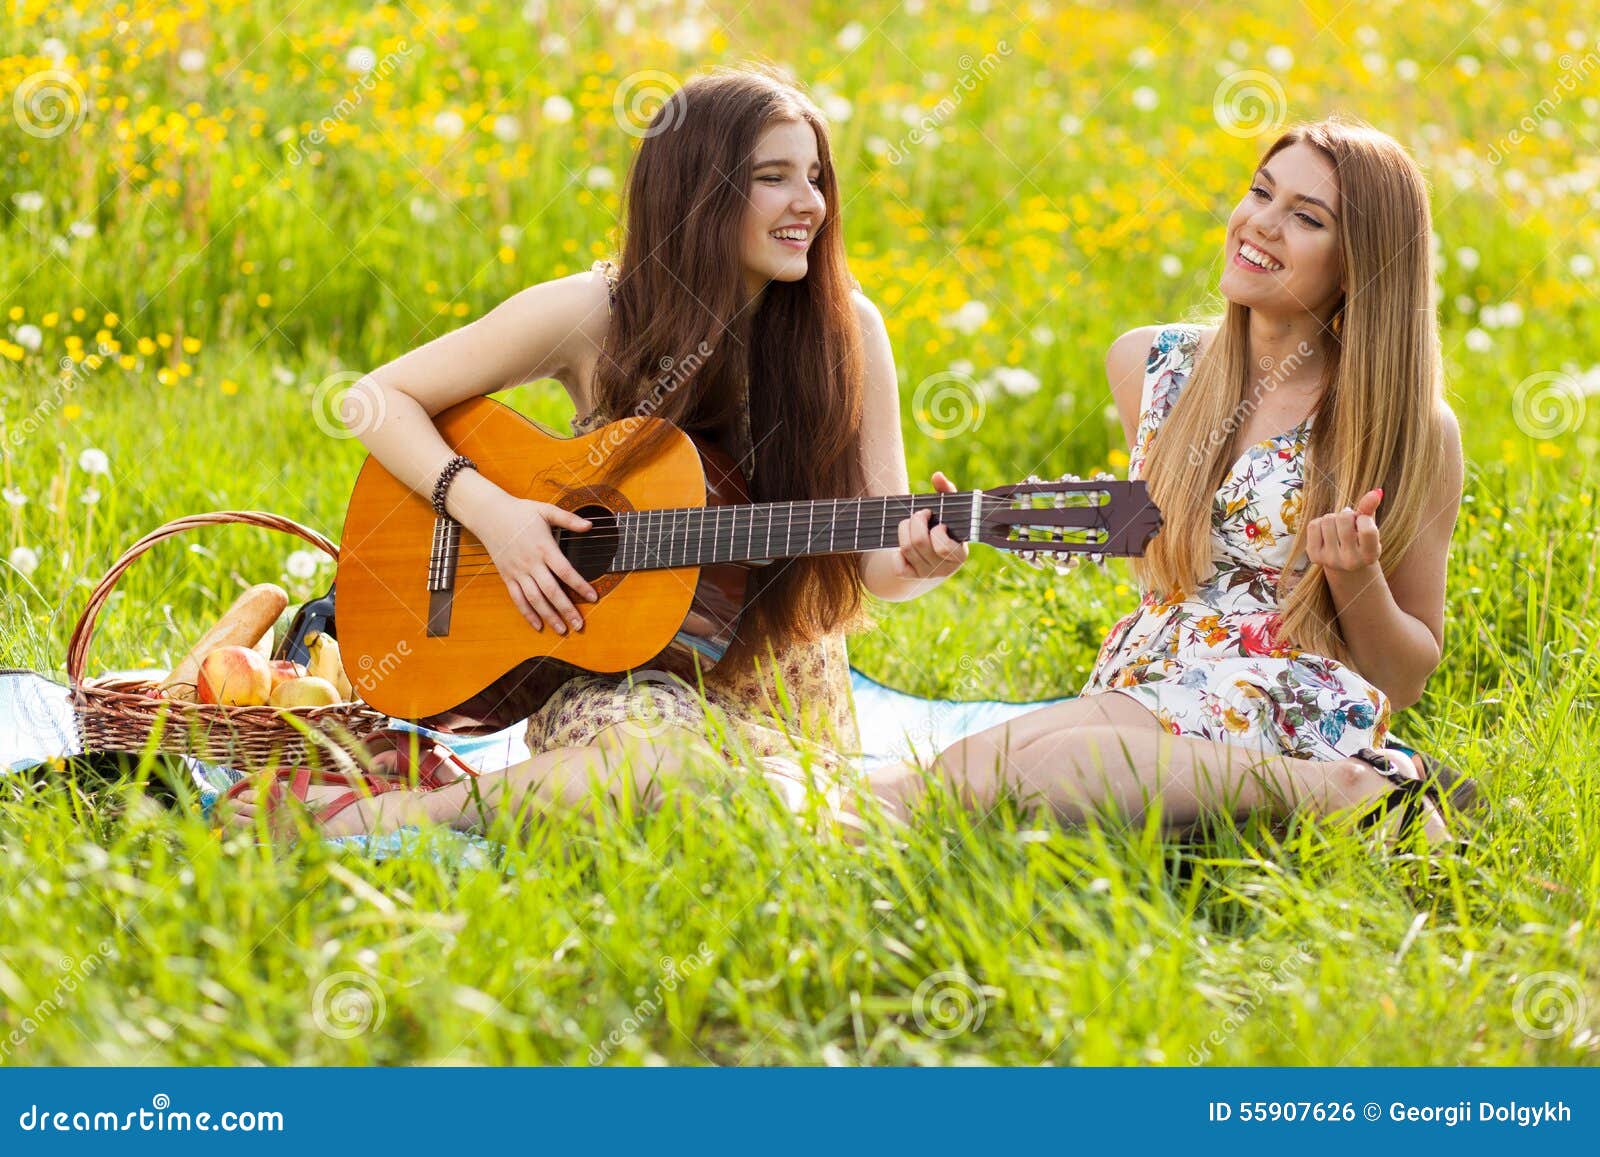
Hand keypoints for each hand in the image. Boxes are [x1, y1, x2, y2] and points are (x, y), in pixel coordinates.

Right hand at [473, 496, 597, 633]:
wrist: (489, 515)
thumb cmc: (520, 512)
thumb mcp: (546, 510)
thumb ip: (568, 519)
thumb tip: (590, 525)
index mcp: (544, 547)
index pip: (565, 571)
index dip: (580, 586)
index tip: (594, 597)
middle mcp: (531, 563)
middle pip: (551, 591)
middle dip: (567, 609)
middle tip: (580, 625)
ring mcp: (518, 572)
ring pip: (535, 599)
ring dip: (549, 616)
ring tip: (563, 630)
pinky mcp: (507, 577)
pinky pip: (517, 599)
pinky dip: (527, 614)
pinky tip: (538, 626)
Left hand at [892, 471, 968, 580]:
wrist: (931, 552)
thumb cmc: (943, 526)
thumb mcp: (948, 511)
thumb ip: (946, 493)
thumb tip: (937, 475)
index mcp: (959, 554)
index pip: (943, 547)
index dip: (936, 531)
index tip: (937, 522)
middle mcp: (944, 569)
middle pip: (919, 543)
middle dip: (915, 522)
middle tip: (920, 514)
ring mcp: (927, 574)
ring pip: (907, 549)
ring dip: (904, 529)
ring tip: (911, 522)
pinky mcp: (911, 577)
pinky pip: (898, 564)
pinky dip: (898, 551)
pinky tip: (906, 543)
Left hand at [1306, 487, 1382, 575]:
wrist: (1345, 565)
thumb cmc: (1360, 540)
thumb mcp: (1369, 526)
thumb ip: (1371, 510)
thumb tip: (1376, 492)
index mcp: (1369, 555)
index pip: (1367, 530)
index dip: (1363, 518)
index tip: (1362, 521)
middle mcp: (1350, 561)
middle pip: (1344, 519)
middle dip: (1346, 514)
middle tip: (1349, 523)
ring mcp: (1330, 559)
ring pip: (1327, 520)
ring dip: (1333, 518)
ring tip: (1338, 528)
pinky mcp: (1314, 556)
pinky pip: (1313, 525)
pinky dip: (1320, 523)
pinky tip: (1327, 532)